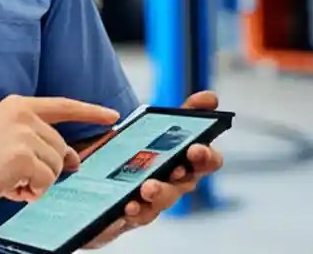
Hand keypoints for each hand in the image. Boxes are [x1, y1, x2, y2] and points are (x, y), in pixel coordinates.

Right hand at [0, 95, 120, 207]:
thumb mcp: (1, 136)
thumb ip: (33, 140)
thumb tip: (70, 159)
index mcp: (18, 106)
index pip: (63, 106)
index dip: (90, 111)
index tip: (112, 116)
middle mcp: (24, 116)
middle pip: (61, 148)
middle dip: (48, 169)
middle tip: (18, 178)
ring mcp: (24, 135)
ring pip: (56, 168)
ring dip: (37, 183)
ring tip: (7, 181)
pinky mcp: (22, 157)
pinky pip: (45, 183)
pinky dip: (31, 193)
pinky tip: (8, 188)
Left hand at [83, 91, 225, 248]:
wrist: (102, 177)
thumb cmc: (141, 151)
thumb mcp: (160, 126)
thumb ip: (185, 113)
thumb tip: (210, 97)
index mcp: (186, 161)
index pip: (207, 161)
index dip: (206, 155)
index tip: (195, 148)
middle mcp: (175, 183)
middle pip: (187, 182)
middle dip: (182, 174)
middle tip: (174, 168)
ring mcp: (156, 201)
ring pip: (163, 200)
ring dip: (158, 193)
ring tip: (147, 187)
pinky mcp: (133, 214)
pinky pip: (138, 215)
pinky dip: (135, 210)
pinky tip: (127, 205)